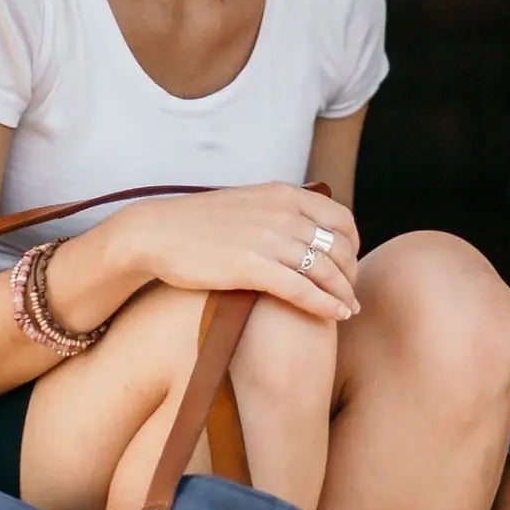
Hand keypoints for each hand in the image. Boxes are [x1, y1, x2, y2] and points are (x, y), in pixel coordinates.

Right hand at [115, 184, 362, 322]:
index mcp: (284, 194)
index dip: (353, 245)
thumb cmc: (198, 223)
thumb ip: (279, 211)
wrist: (156, 232)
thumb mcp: (248, 203)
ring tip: (348, 310)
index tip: (348, 264)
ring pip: (326, 270)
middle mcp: (283, 213)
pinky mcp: (252, 267)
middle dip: (350, 273)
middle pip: (339, 247)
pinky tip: (336, 315)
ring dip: (343, 293)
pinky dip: (325, 304)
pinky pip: (302, 289)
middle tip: (349, 292)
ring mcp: (269, 239)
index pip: (341, 218)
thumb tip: (304, 229)